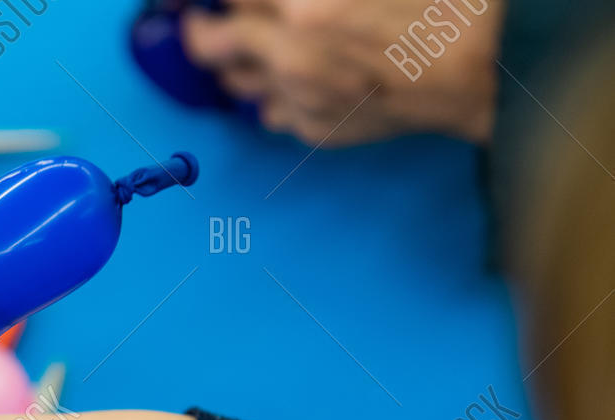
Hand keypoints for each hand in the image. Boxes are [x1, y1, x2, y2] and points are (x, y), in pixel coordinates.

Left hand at [181, 0, 503, 145]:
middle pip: (210, 42)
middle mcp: (291, 53)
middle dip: (206, 27)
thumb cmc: (445, 1)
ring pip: (233, 80)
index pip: (225, 0)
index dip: (212, 2)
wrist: (494, 63)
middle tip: (205, 18)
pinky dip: (274, 88)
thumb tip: (269, 0)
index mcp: (304, 4)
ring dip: (235, 59)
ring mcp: (301, 97)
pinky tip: (300, 70)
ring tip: (252, 42)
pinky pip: (269, 108)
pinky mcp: (314, 129)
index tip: (204, 2)